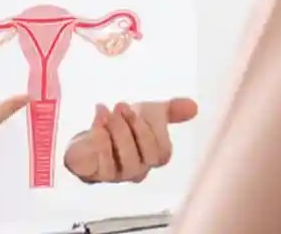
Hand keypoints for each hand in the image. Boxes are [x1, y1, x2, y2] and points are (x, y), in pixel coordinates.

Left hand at [63, 98, 198, 183]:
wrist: (87, 139)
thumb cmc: (122, 127)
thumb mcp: (148, 113)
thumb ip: (171, 111)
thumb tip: (194, 106)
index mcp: (151, 158)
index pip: (162, 153)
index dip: (151, 130)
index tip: (138, 107)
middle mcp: (136, 170)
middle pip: (145, 158)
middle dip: (134, 129)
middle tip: (121, 106)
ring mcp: (116, 175)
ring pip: (125, 162)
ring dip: (117, 133)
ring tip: (107, 111)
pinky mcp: (94, 173)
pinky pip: (100, 164)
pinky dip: (99, 140)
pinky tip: (97, 120)